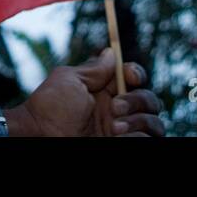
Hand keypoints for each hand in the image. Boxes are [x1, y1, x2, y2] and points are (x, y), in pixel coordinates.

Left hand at [0, 48, 164, 136]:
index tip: (130, 75)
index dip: (136, 74)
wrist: (42, 135)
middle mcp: (117, 111)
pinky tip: (117, 136)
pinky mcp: (124, 144)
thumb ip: (94, 69)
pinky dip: (137, 135)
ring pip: (154, 122)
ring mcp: (123, 130)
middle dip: (138, 100)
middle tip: (114, 107)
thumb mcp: (69, 79)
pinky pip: (147, 139)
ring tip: (114, 128)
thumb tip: (112, 51)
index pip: (133, 78)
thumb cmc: (49, 107)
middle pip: (149, 100)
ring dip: (139, 120)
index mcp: (105, 91)